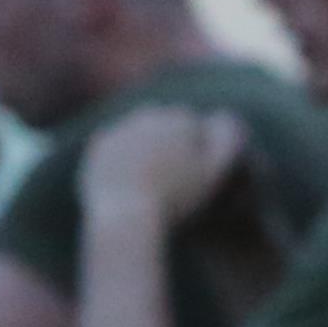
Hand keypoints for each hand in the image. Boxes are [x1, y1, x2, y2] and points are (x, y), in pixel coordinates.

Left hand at [82, 104, 245, 235]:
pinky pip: (117, 147)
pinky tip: (130, 182)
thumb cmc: (176, 197)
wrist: (125, 213)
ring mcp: (122, 127)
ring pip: (140, 135)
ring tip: (151, 183)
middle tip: (172, 182)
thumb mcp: (215, 171)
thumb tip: (223, 115)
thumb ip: (228, 139)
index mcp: (180, 118)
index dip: (198, 153)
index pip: (194, 128)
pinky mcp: (99, 144)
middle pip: (166, 127)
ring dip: (146, 150)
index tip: (195, 178)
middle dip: (170, 146)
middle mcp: (149, 114)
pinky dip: (123, 159)